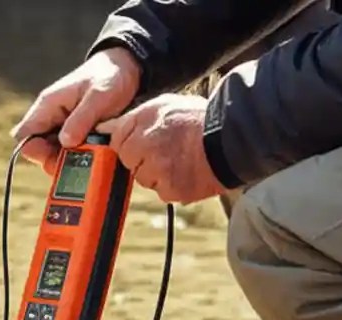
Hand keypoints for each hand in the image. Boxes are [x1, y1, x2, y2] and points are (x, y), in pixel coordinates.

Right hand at [12, 48, 141, 173]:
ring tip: (94, 160)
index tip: (57, 159)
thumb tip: (65, 142)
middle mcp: (52, 118)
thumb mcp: (98, 97)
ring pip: (58, 154)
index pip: (25, 135)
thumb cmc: (109, 78)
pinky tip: (100, 158)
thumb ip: (81, 119)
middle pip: (40, 150)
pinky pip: (74, 152)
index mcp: (48, 105)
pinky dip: (85, 158)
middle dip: (58, 161)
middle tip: (82, 165)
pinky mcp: (79, 134)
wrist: (125, 71)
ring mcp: (65, 127)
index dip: (36, 152)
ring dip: (73, 162)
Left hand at [95, 94, 225, 204]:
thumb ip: (136, 117)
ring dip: (157, 175)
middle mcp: (144, 146)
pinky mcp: (171, 190)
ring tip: (180, 162)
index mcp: (140, 123)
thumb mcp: (166, 104)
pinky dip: (173, 186)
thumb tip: (109, 127)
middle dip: (142, 160)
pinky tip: (187, 173)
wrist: (232, 140)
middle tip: (166, 152)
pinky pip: (163, 193)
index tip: (145, 144)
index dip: (133, 143)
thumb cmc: (201, 119)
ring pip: (145, 179)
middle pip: (129, 162)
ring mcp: (157, 170)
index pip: (118, 140)